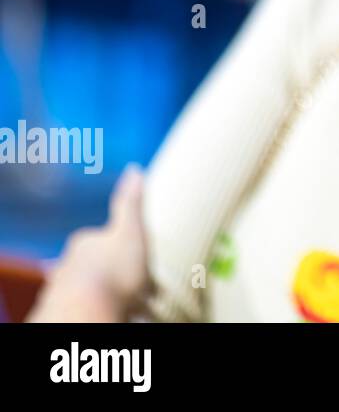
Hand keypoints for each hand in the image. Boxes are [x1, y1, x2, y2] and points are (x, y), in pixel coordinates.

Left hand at [27, 164, 150, 321]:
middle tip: (132, 285)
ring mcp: (62, 286)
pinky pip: (81, 304)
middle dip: (109, 271)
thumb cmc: (114, 270)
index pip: (101, 239)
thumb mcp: (131, 231)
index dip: (121, 249)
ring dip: (102, 290)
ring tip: (123, 302)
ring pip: (85, 285)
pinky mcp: (61, 309)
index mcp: (85, 241)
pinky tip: (106, 310)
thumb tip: (135, 168)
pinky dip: (93, 305)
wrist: (87, 308)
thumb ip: (130, 202)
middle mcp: (68, 261)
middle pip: (91, 263)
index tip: (136, 261)